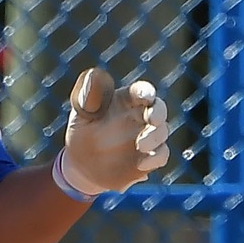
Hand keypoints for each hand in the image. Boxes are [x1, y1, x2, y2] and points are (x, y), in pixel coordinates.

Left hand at [55, 69, 170, 197]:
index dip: (145, 91)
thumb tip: (95, 74)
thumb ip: (88, 97)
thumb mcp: (81, 116)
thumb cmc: (81, 135)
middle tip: (152, 118)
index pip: (141, 91)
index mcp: (125, 101)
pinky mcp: (149, 158)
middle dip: (159, 112)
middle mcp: (140, 116)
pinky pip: (161, 155)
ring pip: (162, 131)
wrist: (81, 168)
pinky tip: (141, 164)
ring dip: (155, 136)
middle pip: (159, 109)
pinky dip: (155, 158)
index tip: (145, 96)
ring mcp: (147, 137)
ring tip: (140, 145)